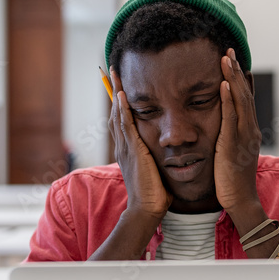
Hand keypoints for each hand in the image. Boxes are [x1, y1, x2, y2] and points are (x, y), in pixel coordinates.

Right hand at [109, 69, 171, 219]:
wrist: (147, 208)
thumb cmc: (154, 193)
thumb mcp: (153, 169)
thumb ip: (155, 158)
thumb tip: (166, 152)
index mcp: (128, 150)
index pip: (122, 120)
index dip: (120, 102)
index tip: (120, 85)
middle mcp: (123, 146)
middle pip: (115, 112)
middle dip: (114, 90)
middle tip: (112, 71)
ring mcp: (125, 147)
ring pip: (117, 114)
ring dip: (116, 93)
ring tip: (115, 74)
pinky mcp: (132, 150)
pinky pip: (125, 125)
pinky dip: (122, 109)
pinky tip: (122, 95)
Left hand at [214, 48, 261, 212]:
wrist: (240, 200)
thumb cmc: (233, 179)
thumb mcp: (232, 152)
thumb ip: (230, 136)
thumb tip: (224, 125)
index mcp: (249, 130)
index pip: (246, 99)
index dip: (241, 78)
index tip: (235, 60)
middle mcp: (250, 129)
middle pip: (245, 94)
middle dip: (237, 71)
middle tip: (230, 49)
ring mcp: (243, 136)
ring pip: (240, 101)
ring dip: (233, 78)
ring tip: (227, 58)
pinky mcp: (233, 144)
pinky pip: (231, 118)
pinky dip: (229, 100)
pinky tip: (225, 85)